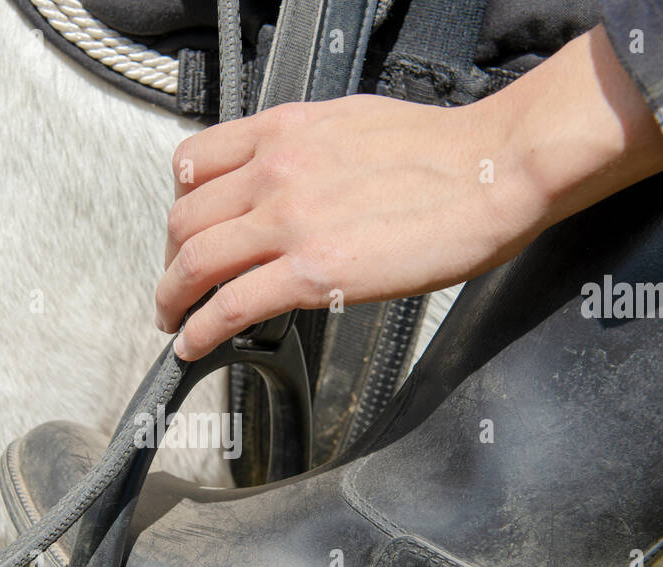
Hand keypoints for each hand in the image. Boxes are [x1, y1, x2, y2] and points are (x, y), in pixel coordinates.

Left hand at [157, 25, 662, 359]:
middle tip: (176, 287)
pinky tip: (194, 345)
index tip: (182, 231)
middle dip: (171, 261)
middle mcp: (275, 170)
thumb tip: (289, 180)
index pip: (194, 163)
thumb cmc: (443, 152)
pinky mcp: (311, 271)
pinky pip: (230, 306)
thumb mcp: (352, 125)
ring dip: (173, 299)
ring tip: (174, 321)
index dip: (178, 206)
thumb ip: (306, 152)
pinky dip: (199, 331)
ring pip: (194, 262)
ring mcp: (289, 220)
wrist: (492, 170)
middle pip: (185, 219)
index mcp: (285, 131)